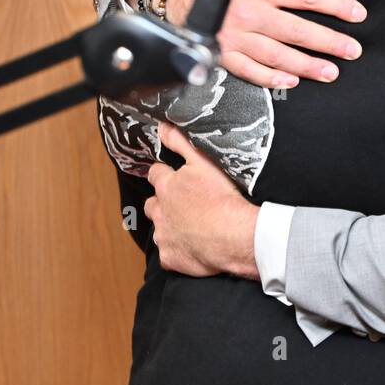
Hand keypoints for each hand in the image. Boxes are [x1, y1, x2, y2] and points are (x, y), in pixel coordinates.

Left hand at [145, 123, 259, 278]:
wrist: (233, 235)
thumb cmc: (221, 197)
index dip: (164, 175)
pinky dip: (178, 252)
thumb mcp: (203, 161)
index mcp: (167, 186)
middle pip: (152, 204)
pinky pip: (168, 255)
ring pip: (159, 230)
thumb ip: (180, 142)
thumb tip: (161, 127)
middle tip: (182, 206)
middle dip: (161, 203)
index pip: (156, 174)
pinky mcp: (170, 257)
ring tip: (189, 228)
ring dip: (168, 228)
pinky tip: (194, 248)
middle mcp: (160, 210)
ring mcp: (164, 236)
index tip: (173, 178)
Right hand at [171, 0, 366, 88]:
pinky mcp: (222, 53)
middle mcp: (249, 12)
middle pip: (295, 29)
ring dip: (306, 65)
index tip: (357, 13)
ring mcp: (235, 36)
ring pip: (276, 54)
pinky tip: (291, 81)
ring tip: (331, 72)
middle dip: (328, 41)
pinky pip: (248, 71)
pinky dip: (269, 78)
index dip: (335, 4)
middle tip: (353, 50)